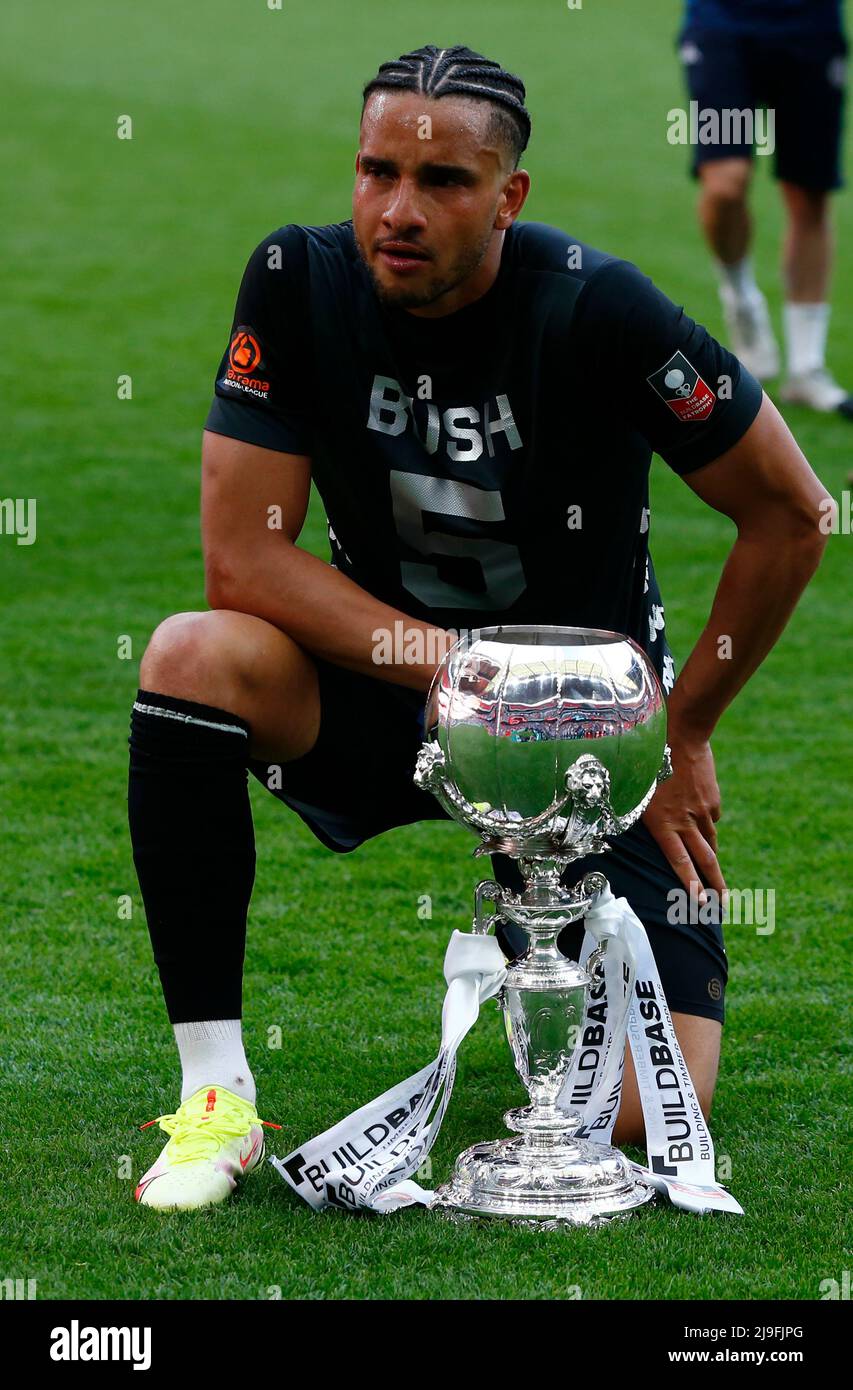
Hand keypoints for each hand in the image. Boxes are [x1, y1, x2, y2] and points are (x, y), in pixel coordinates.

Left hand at [642, 737, 725, 905]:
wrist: (681, 734)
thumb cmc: (649, 763)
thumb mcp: (639, 793)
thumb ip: (650, 818)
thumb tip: (658, 835)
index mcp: (663, 822)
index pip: (679, 860)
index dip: (689, 883)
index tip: (699, 903)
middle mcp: (685, 820)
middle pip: (705, 859)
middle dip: (715, 885)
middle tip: (723, 904)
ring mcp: (702, 811)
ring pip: (709, 841)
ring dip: (710, 859)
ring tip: (715, 878)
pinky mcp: (713, 800)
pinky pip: (711, 819)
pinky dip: (705, 823)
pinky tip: (698, 815)